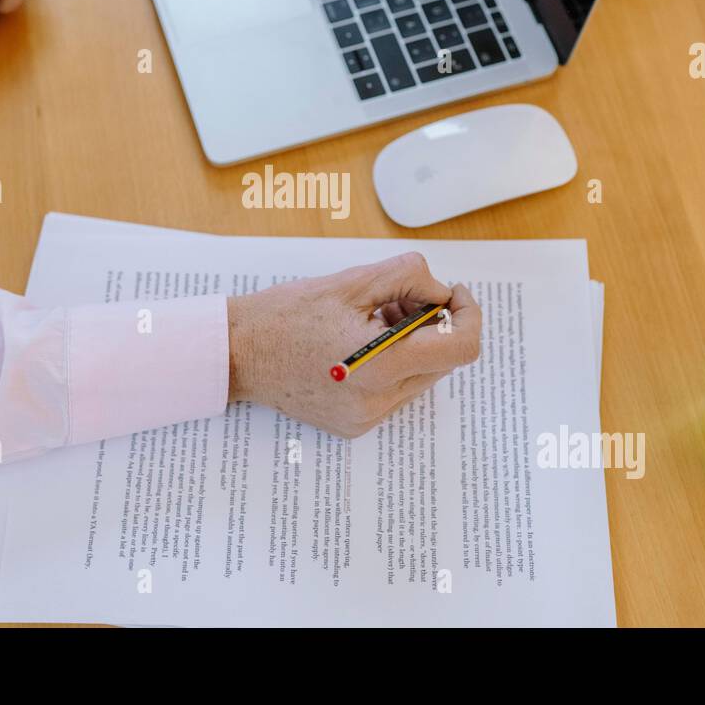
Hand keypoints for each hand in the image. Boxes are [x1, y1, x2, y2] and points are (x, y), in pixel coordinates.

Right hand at [227, 253, 480, 437]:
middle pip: (442, 361)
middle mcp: (377, 402)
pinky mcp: (354, 425)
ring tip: (370, 320)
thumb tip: (442, 293)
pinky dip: (391, 365)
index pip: (460, 348)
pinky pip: (394, 392)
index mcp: (380, 366)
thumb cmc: (285, 315)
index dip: (468, 314)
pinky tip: (357, 345)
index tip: (453, 293)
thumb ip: (408, 278)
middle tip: (396, 300)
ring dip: (412, 345)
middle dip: (431, 325)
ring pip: (420, 377)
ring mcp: (366, 418)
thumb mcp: (352, 282)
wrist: (235, 353)